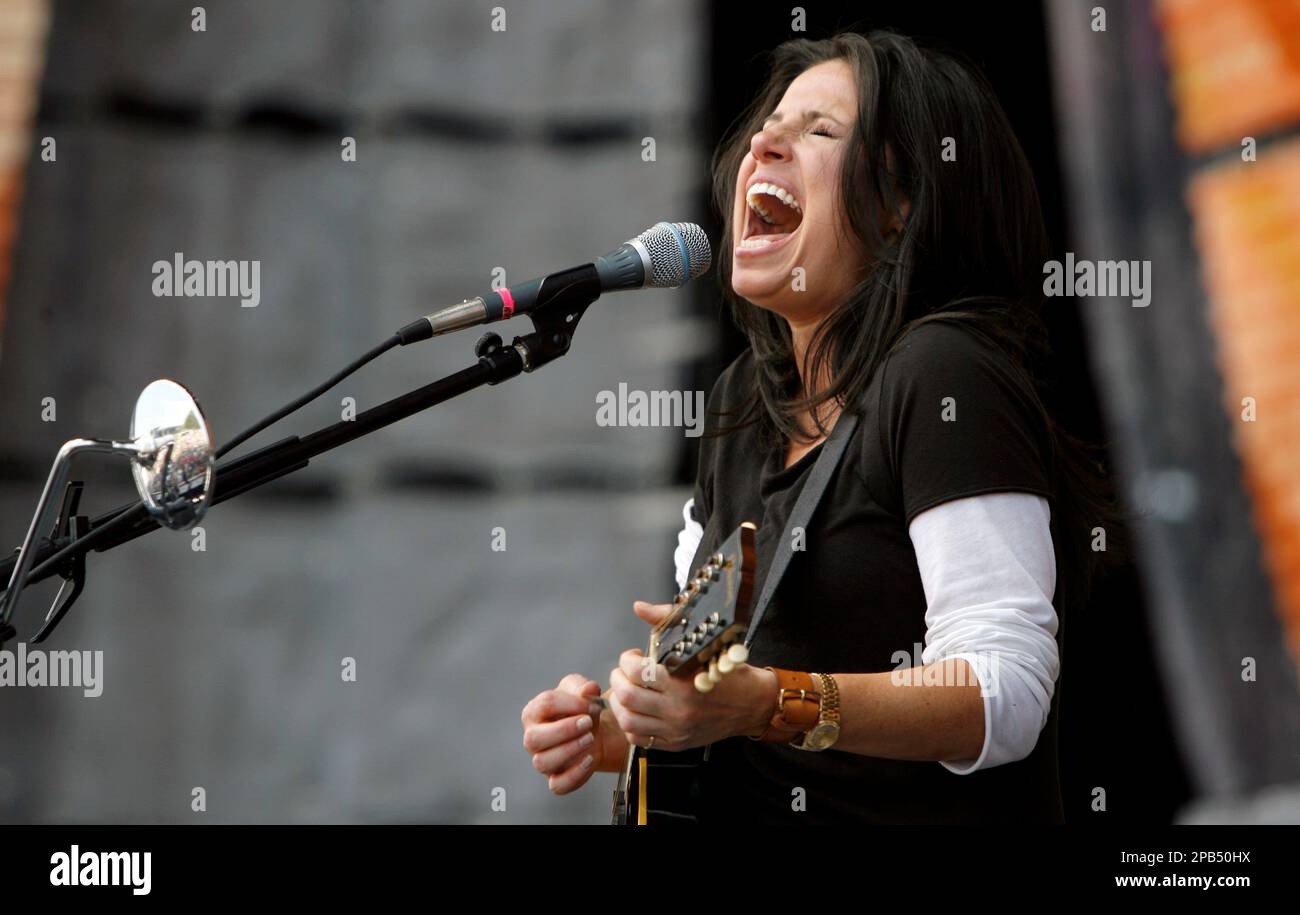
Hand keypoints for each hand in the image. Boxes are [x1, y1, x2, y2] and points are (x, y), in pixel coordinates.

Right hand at [521, 673, 627, 794]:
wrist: (595, 731)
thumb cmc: (581, 709)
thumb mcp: (582, 691)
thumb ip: (583, 687)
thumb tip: (589, 689)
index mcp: (533, 712)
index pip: (544, 705)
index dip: (571, 704)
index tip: (591, 705)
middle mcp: (532, 738)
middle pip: (533, 738)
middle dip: (564, 730)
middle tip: (587, 722)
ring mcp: (542, 759)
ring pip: (542, 762)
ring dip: (569, 750)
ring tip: (590, 739)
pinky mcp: (556, 778)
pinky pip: (558, 785)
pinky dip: (574, 774)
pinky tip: (589, 759)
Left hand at [606, 601, 777, 751]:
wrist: (754, 704)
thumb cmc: (731, 673)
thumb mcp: (706, 642)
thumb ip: (667, 620)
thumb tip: (640, 607)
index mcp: (684, 683)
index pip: (637, 672)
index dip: (627, 660)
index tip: (634, 656)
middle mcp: (678, 709)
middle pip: (627, 697)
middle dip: (618, 678)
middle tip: (624, 672)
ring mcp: (676, 730)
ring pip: (628, 721)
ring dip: (620, 703)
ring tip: (627, 691)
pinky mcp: (676, 743)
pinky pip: (639, 739)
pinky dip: (631, 724)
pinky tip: (638, 710)